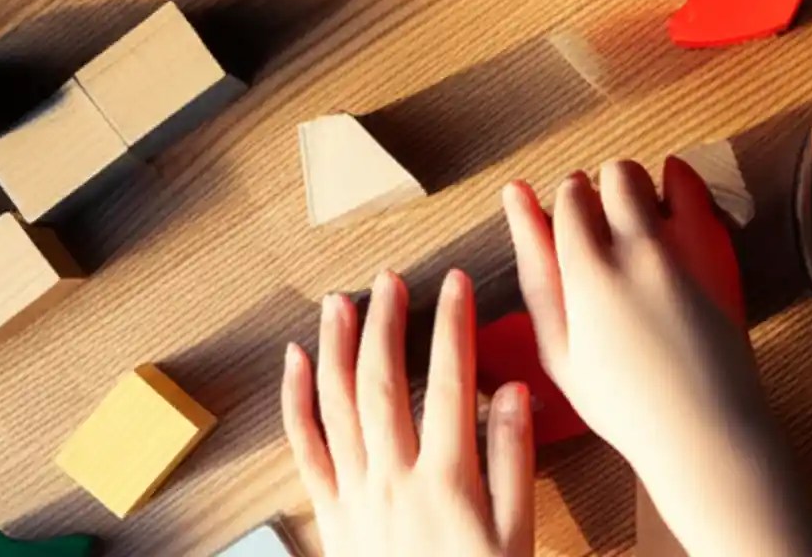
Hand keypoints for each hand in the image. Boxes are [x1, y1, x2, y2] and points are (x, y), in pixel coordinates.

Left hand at [281, 270, 534, 556]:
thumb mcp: (516, 535)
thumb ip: (512, 461)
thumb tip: (513, 392)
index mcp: (447, 478)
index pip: (452, 382)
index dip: (453, 326)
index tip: (455, 285)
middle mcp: (393, 477)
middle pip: (385, 381)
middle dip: (388, 322)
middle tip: (391, 279)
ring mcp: (354, 494)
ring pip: (338, 404)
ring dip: (337, 347)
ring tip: (342, 303)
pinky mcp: (330, 513)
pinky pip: (305, 448)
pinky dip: (296, 401)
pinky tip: (295, 364)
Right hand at [502, 160, 811, 555]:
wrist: (702, 426)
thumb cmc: (622, 400)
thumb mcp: (558, 347)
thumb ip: (536, 268)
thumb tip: (516, 196)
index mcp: (587, 272)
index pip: (569, 194)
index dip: (567, 207)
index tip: (573, 232)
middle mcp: (634, 248)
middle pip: (611, 174)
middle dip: (603, 190)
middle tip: (605, 228)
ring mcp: (682, 245)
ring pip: (650, 173)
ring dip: (638, 186)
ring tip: (637, 223)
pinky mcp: (718, 250)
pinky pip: (695, 188)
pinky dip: (679, 182)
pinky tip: (671, 205)